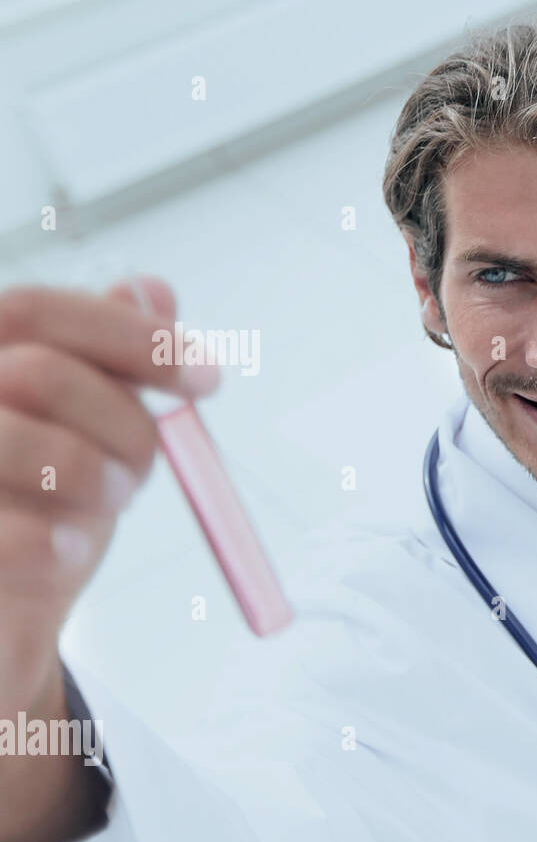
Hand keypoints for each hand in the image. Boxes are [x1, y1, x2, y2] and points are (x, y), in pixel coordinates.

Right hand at [0, 278, 219, 710]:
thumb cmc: (35, 502)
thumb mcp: (82, 425)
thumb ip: (110, 361)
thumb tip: (158, 290)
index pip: (42, 311)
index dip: (135, 339)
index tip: (211, 380)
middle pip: (41, 375)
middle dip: (124, 424)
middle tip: (145, 472)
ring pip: (22, 443)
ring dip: (92, 478)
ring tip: (107, 505)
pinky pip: (1, 531)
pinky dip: (53, 543)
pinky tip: (71, 551)